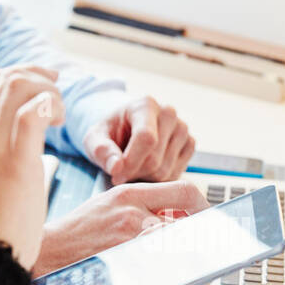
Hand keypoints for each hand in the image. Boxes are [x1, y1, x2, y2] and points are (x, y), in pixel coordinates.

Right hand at [0, 65, 64, 269]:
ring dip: (48, 93)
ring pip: (19, 87)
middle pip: (6, 78)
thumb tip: (15, 132)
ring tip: (59, 116)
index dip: (24, 75)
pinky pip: (33, 113)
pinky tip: (58, 120)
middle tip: (58, 98)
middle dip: (39, 79)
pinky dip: (50, 105)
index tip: (45, 86)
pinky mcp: (15, 162)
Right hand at [31, 180, 208, 276]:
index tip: (212, 222)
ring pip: (177, 251)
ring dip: (192, 262)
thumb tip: (181, 216)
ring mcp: (127, 242)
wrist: (42, 254)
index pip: (186, 192)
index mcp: (131, 194)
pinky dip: (172, 281)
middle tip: (214, 252)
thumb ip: (143, 205)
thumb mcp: (108, 203)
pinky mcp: (121, 268)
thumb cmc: (76, 232)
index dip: (206, 208)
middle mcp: (132, 213)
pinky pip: (159, 274)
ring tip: (198, 271)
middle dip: (204, 240)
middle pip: (189, 224)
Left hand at [81, 95, 195, 183]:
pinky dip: (160, 180)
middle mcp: (168, 113)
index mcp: (145, 105)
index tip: (116, 175)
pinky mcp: (190, 144)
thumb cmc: (110, 133)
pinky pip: (176, 174)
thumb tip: (116, 167)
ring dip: (145, 178)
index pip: (147, 138)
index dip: (131, 162)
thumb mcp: (94, 139)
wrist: (126, 129)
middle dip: (135, 173)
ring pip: (166, 170)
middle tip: (120, 174)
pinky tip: (147, 171)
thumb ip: (101, 150)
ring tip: (132, 170)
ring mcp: (182, 129)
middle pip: (155, 158)